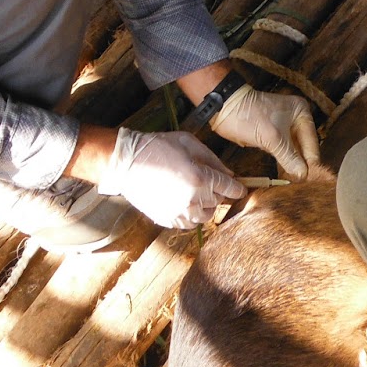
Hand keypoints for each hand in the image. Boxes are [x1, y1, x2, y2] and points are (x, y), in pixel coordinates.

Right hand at [96, 130, 245, 228]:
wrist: (126, 162)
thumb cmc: (157, 147)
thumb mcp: (188, 143)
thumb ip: (212, 159)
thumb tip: (230, 173)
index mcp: (200, 178)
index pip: (229, 188)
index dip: (238, 188)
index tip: (240, 188)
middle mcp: (192, 199)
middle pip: (218, 201)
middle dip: (217, 191)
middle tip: (208, 181)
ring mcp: (179, 212)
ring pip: (205, 216)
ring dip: (206, 206)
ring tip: (196, 193)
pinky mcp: (167, 219)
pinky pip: (189, 224)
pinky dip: (192, 215)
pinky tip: (185, 202)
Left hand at [208, 85, 320, 178]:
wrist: (224, 109)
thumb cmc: (248, 117)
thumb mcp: (272, 138)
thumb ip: (289, 157)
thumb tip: (303, 175)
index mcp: (302, 113)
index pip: (311, 144)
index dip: (310, 163)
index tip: (310, 182)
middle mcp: (297, 119)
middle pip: (304, 149)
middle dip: (302, 167)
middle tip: (303, 187)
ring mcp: (285, 128)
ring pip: (294, 152)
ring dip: (293, 167)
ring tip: (294, 185)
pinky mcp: (273, 137)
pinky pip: (283, 153)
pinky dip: (284, 164)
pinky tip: (285, 178)